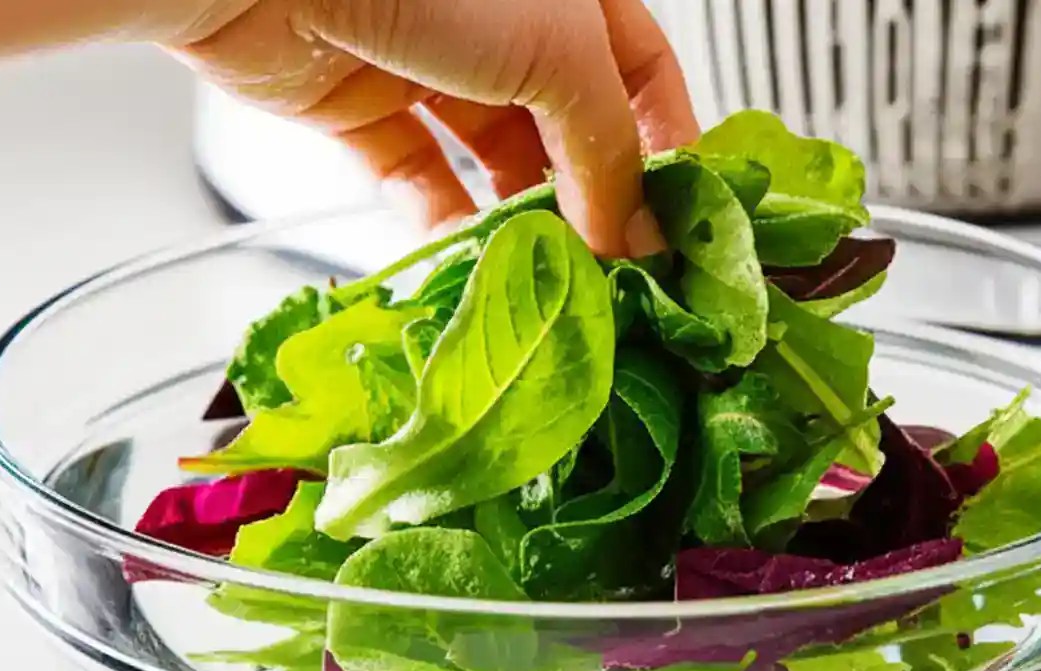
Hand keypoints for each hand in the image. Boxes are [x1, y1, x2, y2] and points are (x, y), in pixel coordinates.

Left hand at [169, 0, 699, 256]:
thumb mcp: (558, 52)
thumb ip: (609, 144)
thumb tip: (633, 230)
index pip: (642, 73)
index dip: (666, 146)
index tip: (677, 224)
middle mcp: (502, 27)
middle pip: (569, 127)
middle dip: (592, 199)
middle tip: (612, 269)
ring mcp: (431, 65)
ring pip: (495, 162)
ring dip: (522, 221)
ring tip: (545, 274)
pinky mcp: (363, 108)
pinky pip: (419, 180)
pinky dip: (445, 223)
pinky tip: (470, 260)